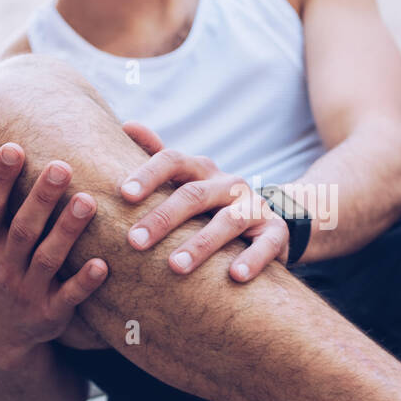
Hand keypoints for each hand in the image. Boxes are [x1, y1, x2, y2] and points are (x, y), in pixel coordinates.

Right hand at [0, 143, 108, 368]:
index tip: (14, 147)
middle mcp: (1, 267)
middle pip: (22, 229)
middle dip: (41, 198)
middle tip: (62, 166)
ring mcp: (26, 291)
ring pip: (48, 258)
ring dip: (67, 231)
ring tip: (88, 201)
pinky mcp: (51, 313)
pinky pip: (70, 296)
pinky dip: (85, 282)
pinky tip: (102, 263)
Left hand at [119, 121, 288, 281]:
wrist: (266, 221)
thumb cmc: (211, 204)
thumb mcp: (187, 180)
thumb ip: (157, 156)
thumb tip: (127, 124)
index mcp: (201, 170)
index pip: (174, 161)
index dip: (149, 174)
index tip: (124, 194)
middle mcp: (228, 184)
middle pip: (195, 194)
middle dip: (163, 218)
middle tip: (134, 242)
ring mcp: (254, 207)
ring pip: (228, 221)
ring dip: (201, 244)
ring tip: (175, 267)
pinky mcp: (275, 232)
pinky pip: (266, 245)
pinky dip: (252, 259)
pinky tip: (235, 276)